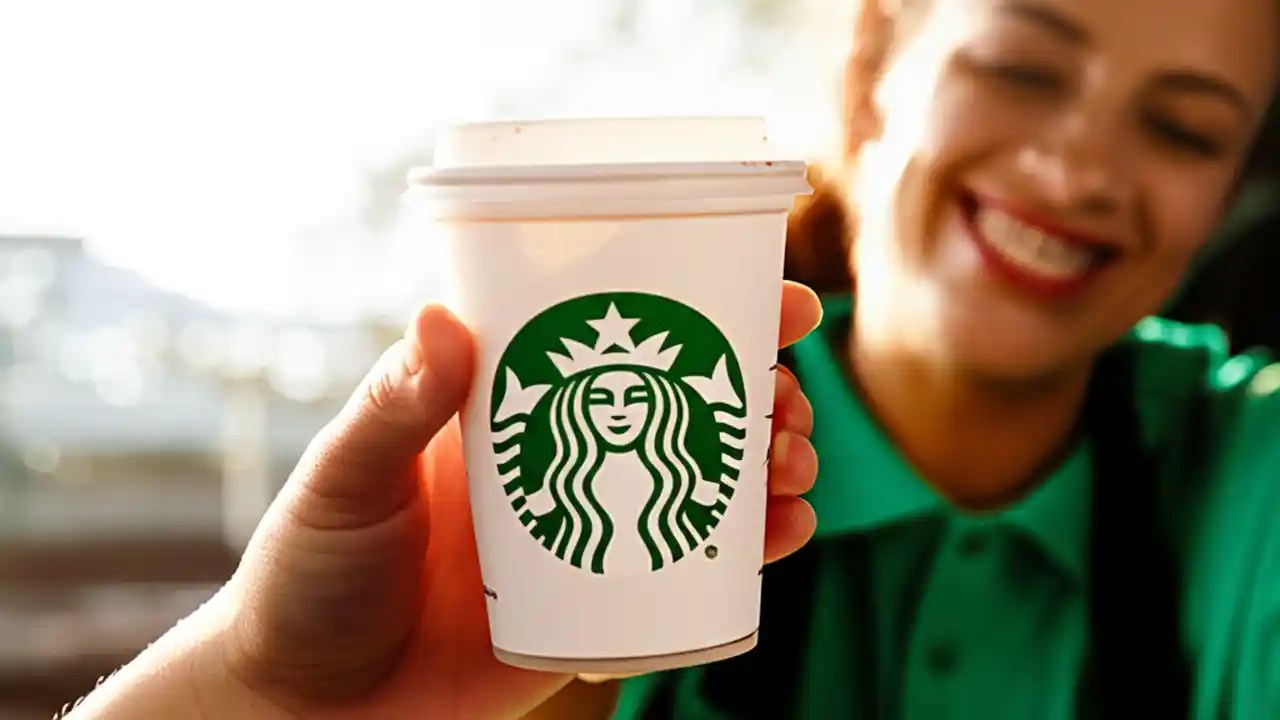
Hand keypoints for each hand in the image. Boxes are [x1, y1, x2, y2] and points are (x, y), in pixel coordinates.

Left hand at [73, 283, 821, 719]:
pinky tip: (783, 535)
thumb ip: (390, 410)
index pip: (614, 337)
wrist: (314, 701)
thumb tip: (445, 320)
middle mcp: (563, 456)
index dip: (701, 306)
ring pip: (703, 482)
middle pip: (683, 405)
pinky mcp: (600, 602)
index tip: (778, 296)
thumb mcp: (346, 482)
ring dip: (768, 464)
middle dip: (757, 392)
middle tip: (790, 399)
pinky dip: (748, 552)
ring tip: (794, 464)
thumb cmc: (311, 572)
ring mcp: (588, 528)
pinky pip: (690, 571)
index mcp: (509, 406)